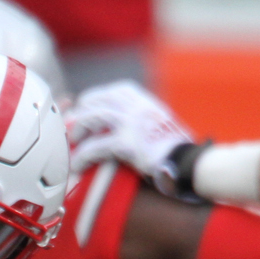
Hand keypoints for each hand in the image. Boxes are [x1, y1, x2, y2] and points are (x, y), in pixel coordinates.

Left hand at [66, 81, 196, 193]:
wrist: (185, 160)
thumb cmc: (170, 145)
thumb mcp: (153, 119)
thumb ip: (134, 115)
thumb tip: (109, 121)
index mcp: (140, 98)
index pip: (107, 93)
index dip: (89, 104)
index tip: (82, 114)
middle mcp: (134, 105)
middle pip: (94, 102)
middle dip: (79, 116)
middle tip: (73, 132)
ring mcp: (130, 122)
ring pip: (90, 119)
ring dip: (77, 132)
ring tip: (75, 145)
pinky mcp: (126, 143)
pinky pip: (95, 147)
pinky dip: (83, 156)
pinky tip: (78, 165)